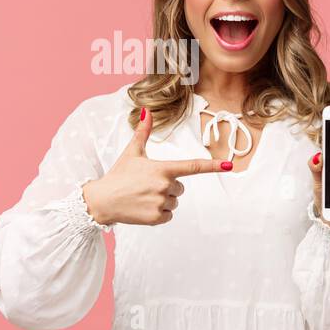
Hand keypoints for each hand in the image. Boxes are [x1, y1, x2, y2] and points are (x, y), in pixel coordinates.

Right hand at [81, 107, 228, 225]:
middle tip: (146, 186)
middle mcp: (165, 185)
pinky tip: (143, 208)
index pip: (193, 166)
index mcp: (162, 169)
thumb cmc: (119, 174)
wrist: (101, 200)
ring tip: (143, 196)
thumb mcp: (132, 153)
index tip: (229, 166)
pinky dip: (159, 213)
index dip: (212, 166)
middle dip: (167, 186)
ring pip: (175, 201)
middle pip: (180, 187)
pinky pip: (169, 215)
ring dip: (163, 200)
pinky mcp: (157, 218)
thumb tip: (146, 111)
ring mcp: (161, 202)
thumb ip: (143, 132)